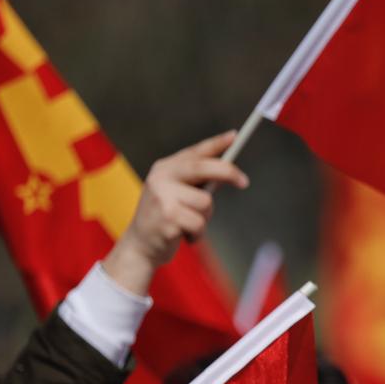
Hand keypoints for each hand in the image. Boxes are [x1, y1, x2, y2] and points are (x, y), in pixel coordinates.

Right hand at [101, 131, 249, 295]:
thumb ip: (197, 183)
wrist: (139, 247)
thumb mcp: (176, 195)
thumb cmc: (164, 219)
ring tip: (188, 224)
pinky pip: (199, 223)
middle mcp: (161, 178)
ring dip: (205, 218)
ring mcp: (162, 197)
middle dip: (228, 172)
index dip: (216, 143)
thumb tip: (228, 173)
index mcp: (164, 169)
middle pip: (202, 168)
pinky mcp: (167, 218)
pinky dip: (197, 233)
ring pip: (205, 202)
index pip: (194, 152)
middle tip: (244, 182)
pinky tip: (182, 236)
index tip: (235, 136)